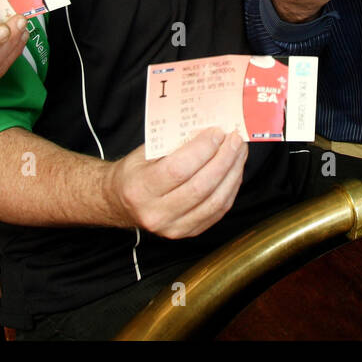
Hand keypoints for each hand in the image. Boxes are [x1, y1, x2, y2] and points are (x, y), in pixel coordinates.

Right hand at [109, 129, 247, 238]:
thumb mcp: (145, 152)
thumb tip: (208, 128)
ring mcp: (173, 228)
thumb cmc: (135, 173)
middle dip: (224, 160)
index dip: (202, 150)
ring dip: (233, 173)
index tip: (217, 132)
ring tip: (239, 152)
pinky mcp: (189, 233)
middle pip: (201, 187)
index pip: (178, 170)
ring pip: (215, 201)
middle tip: (235, 139)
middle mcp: (156, 214)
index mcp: (140, 189)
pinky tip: (234, 170)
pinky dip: (231, 188)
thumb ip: (174, 143)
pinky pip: (218, 211)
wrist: (122, 203)